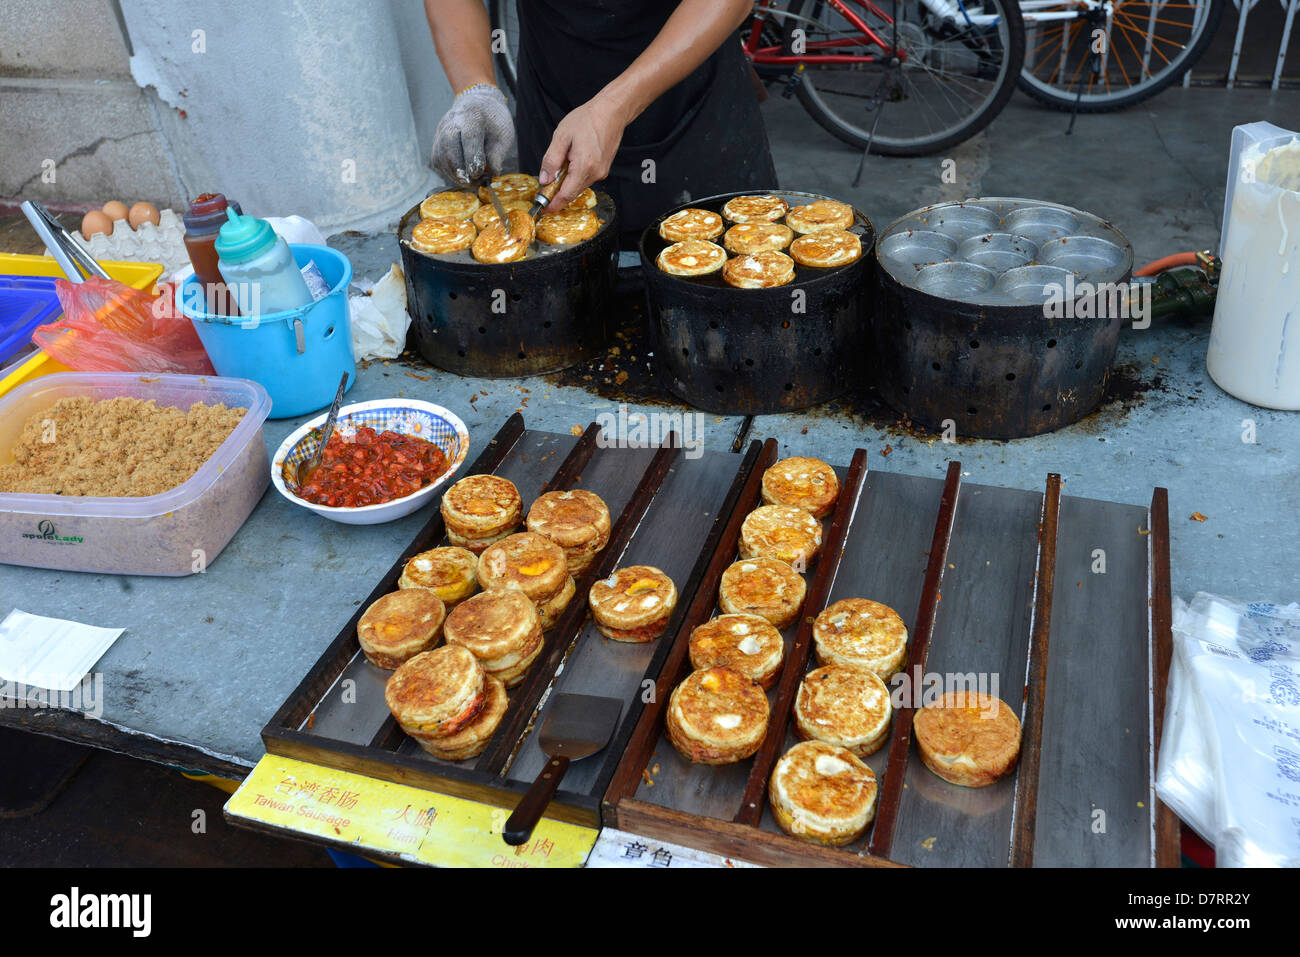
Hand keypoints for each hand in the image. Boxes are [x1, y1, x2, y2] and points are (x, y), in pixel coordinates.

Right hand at [430, 84, 515, 186]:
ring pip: (440, 157)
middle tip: (473, 183)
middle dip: (460, 170)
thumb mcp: (503, 134)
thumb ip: (498, 153)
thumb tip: (493, 173)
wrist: (477, 104)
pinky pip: (437, 160)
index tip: (479, 174)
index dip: (472, 157)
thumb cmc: (493, 121)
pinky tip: (461, 176)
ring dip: (454, 174)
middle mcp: (452, 122)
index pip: (469, 137)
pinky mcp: (436, 141)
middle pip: (449, 147)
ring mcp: (441, 131)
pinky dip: (448, 172)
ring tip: (470, 182)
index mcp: (472, 115)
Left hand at [538, 92, 629, 210]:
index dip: (553, 204)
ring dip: (567, 181)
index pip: (566, 195)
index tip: (544, 208)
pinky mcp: (603, 169)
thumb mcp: (562, 137)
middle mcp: (595, 174)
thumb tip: (544, 179)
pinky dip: (575, 175)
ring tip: (563, 160)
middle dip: (557, 191)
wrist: (611, 112)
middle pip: (572, 192)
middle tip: (545, 182)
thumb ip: (551, 160)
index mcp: (584, 167)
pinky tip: (573, 159)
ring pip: (578, 185)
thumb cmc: (588, 119)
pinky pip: (585, 178)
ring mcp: (601, 172)